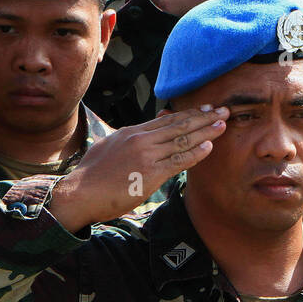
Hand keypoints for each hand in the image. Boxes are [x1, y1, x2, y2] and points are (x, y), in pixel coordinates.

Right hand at [48, 107, 227, 230]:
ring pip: (183, 140)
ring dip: (205, 131)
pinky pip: (179, 161)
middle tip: (224, 110)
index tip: (206, 108)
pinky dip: (196, 153)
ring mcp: (147, 155)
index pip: (168, 119)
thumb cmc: (93, 174)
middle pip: (179, 125)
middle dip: (204, 117)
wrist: (79, 193)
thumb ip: (133, 135)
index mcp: (133, 131)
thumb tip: (151, 123)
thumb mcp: (112, 145)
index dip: (189, 113)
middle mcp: (142, 139)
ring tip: (223, 124)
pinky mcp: (151, 174)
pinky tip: (209, 147)